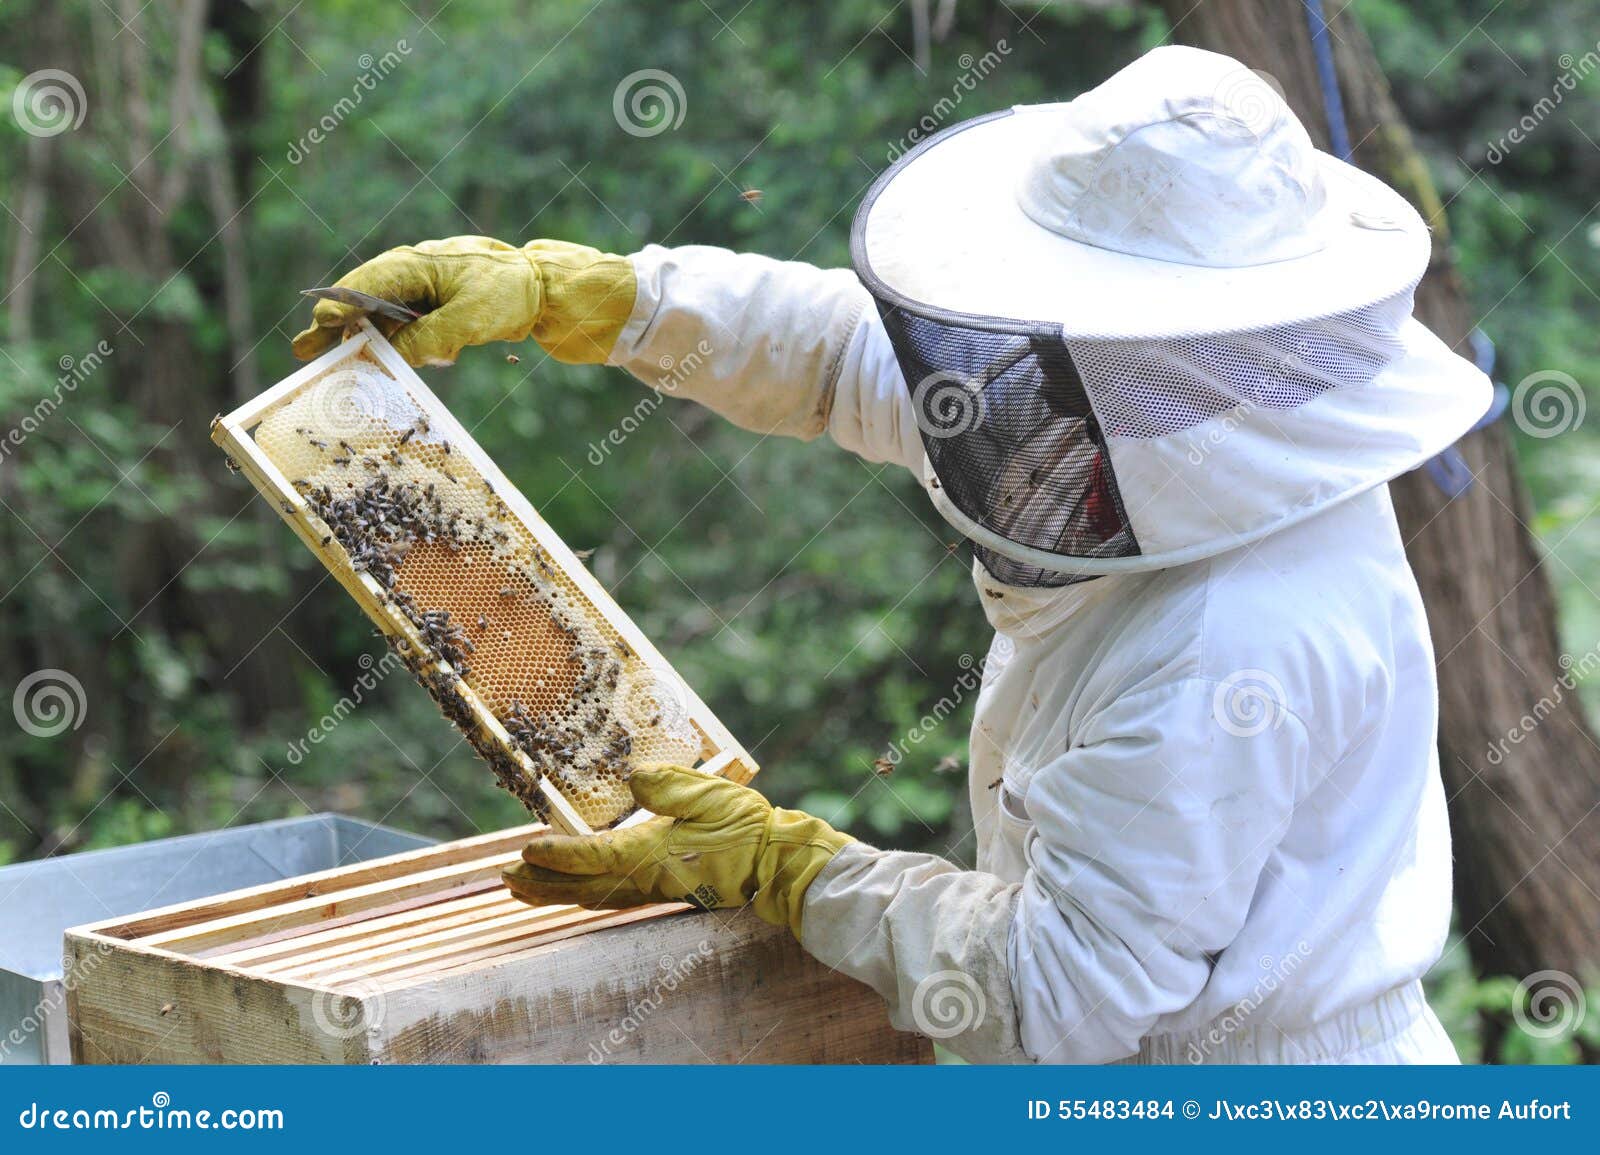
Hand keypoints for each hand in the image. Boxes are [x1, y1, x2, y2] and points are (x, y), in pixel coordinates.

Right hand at [290, 236, 635, 366]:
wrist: (547, 288)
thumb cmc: (509, 292)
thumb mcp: (469, 319)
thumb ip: (430, 338)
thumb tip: (396, 357)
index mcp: (414, 265)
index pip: (362, 286)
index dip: (337, 310)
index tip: (319, 330)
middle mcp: (411, 273)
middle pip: (362, 302)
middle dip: (335, 328)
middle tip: (303, 351)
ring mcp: (421, 290)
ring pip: (381, 316)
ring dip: (363, 339)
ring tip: (328, 358)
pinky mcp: (434, 307)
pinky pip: (405, 326)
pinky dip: (397, 343)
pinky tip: (388, 360)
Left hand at [502, 764, 853, 936]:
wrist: (776, 863)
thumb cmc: (747, 828)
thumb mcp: (711, 796)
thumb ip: (670, 787)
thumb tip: (632, 776)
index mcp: (654, 854)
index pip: (596, 857)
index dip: (559, 855)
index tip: (526, 849)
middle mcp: (646, 877)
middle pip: (582, 886)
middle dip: (542, 883)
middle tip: (505, 877)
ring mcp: (652, 888)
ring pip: (592, 895)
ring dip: (554, 892)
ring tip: (521, 887)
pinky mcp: (660, 889)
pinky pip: (609, 896)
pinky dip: (580, 893)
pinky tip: (572, 889)